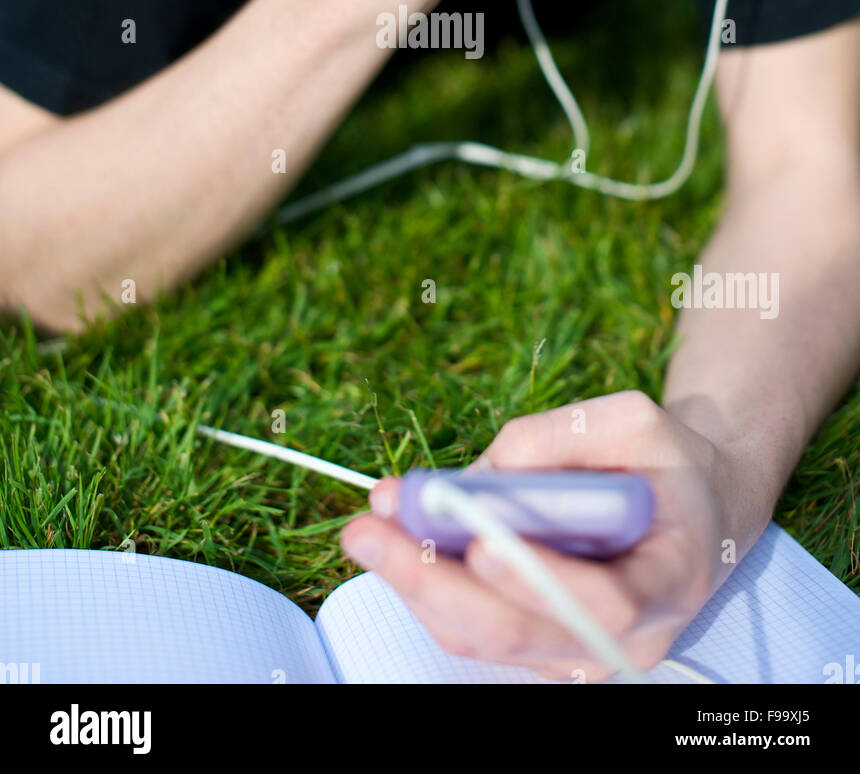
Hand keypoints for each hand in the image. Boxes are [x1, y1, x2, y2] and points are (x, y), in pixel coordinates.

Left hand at [341, 390, 758, 681]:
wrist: (686, 508)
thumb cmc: (661, 462)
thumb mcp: (632, 420)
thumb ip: (561, 438)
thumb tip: (480, 474)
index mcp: (669, 578)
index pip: (606, 602)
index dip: (538, 579)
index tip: (479, 543)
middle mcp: (627, 637)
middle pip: (521, 632)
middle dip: (436, 581)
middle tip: (374, 531)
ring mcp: (579, 652)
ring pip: (485, 637)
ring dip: (418, 582)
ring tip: (371, 525)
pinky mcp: (541, 647)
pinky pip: (475, 629)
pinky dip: (429, 585)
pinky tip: (397, 538)